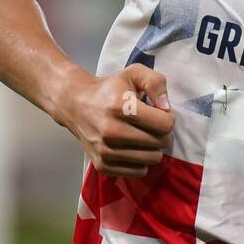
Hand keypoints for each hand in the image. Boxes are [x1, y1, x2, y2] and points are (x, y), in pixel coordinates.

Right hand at [57, 64, 175, 177]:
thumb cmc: (110, 89)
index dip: (168, 117)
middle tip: (150, 124)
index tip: (158, 113)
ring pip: (152, 159)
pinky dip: (140, 161)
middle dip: (161, 133)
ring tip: (141, 135)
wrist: (76, 104)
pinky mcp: (103, 166)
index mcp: (121, 108)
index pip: (165, 125)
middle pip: (160, 143)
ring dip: (152, 147)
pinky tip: (131, 147)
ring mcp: (106, 152)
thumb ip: (155, 82)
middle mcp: (112, 132)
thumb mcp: (134, 73)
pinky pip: (139, 171)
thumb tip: (166, 108)